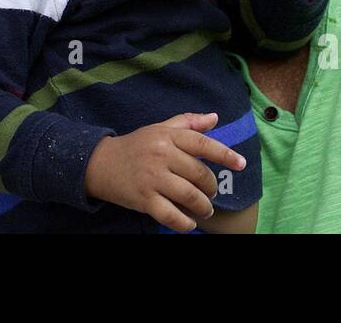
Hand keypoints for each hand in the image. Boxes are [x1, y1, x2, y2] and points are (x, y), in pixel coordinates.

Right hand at [83, 112, 246, 232]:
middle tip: (210, 194)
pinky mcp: (143, 199)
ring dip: (203, 207)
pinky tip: (189, 223)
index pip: (202, 144)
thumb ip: (188, 123)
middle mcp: (162, 155)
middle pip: (199, 174)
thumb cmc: (136, 145)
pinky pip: (171, 215)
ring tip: (204, 210)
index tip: (240, 164)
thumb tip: (215, 118)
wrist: (100, 163)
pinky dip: (184, 223)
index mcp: (168, 136)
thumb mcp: (159, 129)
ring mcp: (152, 178)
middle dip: (211, 188)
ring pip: (189, 196)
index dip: (224, 154)